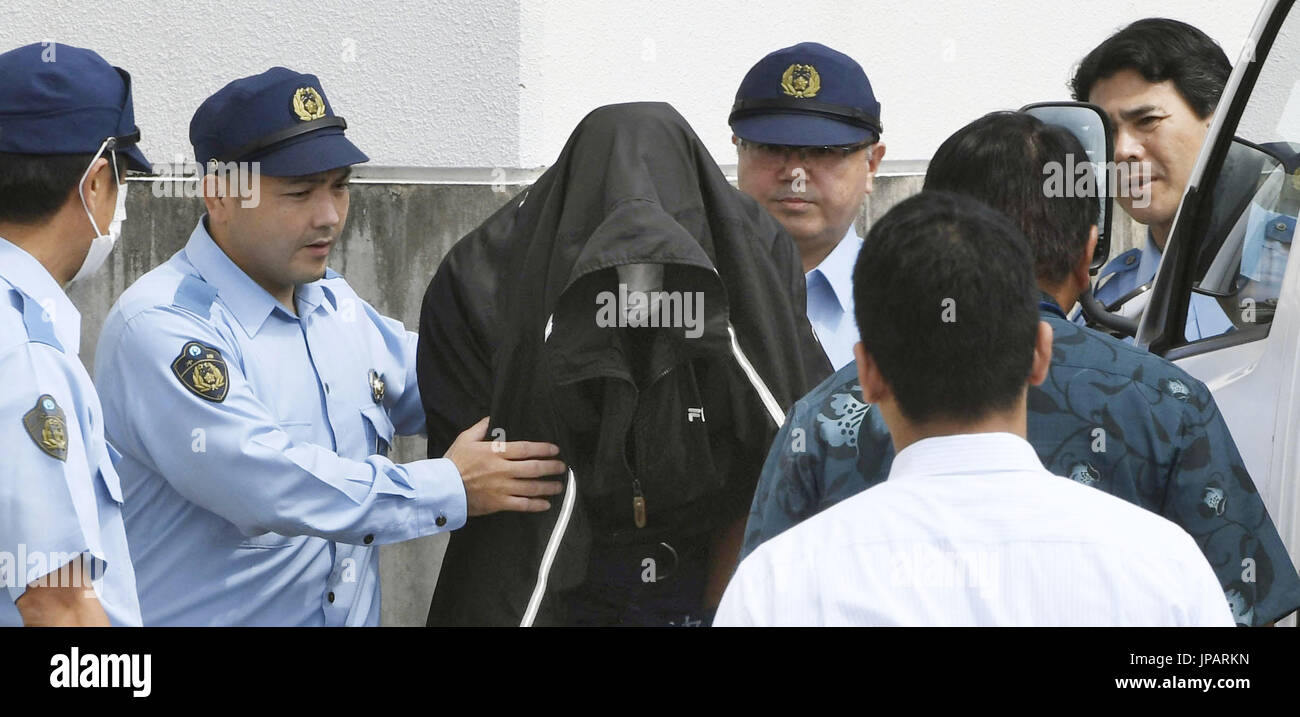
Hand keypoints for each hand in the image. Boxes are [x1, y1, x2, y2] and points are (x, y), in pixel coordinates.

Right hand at [443, 417, 565, 515]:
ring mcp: (502, 488)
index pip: (526, 449)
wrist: (442, 488)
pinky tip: (546, 504)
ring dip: (548, 486)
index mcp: (495, 452)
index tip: (555, 449)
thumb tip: (490, 418)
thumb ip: (480, 428)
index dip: (543, 449)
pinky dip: (536, 505)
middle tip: (562, 467)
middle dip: (551, 467)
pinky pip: (522, 505)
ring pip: (531, 487)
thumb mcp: (465, 439)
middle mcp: (502, 470)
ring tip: (559, 486)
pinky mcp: (499, 504)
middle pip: (533, 468)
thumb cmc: (453, 462)